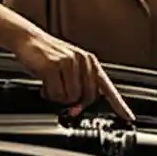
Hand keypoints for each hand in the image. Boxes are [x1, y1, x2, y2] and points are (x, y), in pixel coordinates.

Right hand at [10, 32, 134, 121]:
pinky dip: (49, 94)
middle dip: (73, 101)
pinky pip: (56, 94)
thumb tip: (77, 108)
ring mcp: (69, 62)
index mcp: (89, 61)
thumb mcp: (67, 68)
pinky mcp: (54, 66)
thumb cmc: (46, 55)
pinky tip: (44, 84)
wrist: (28, 38)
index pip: (107, 86)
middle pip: (88, 97)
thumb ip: (77, 86)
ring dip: (58, 96)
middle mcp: (83, 60)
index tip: (128, 117)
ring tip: (51, 84)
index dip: (118, 104)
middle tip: (60, 91)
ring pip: (71, 97)